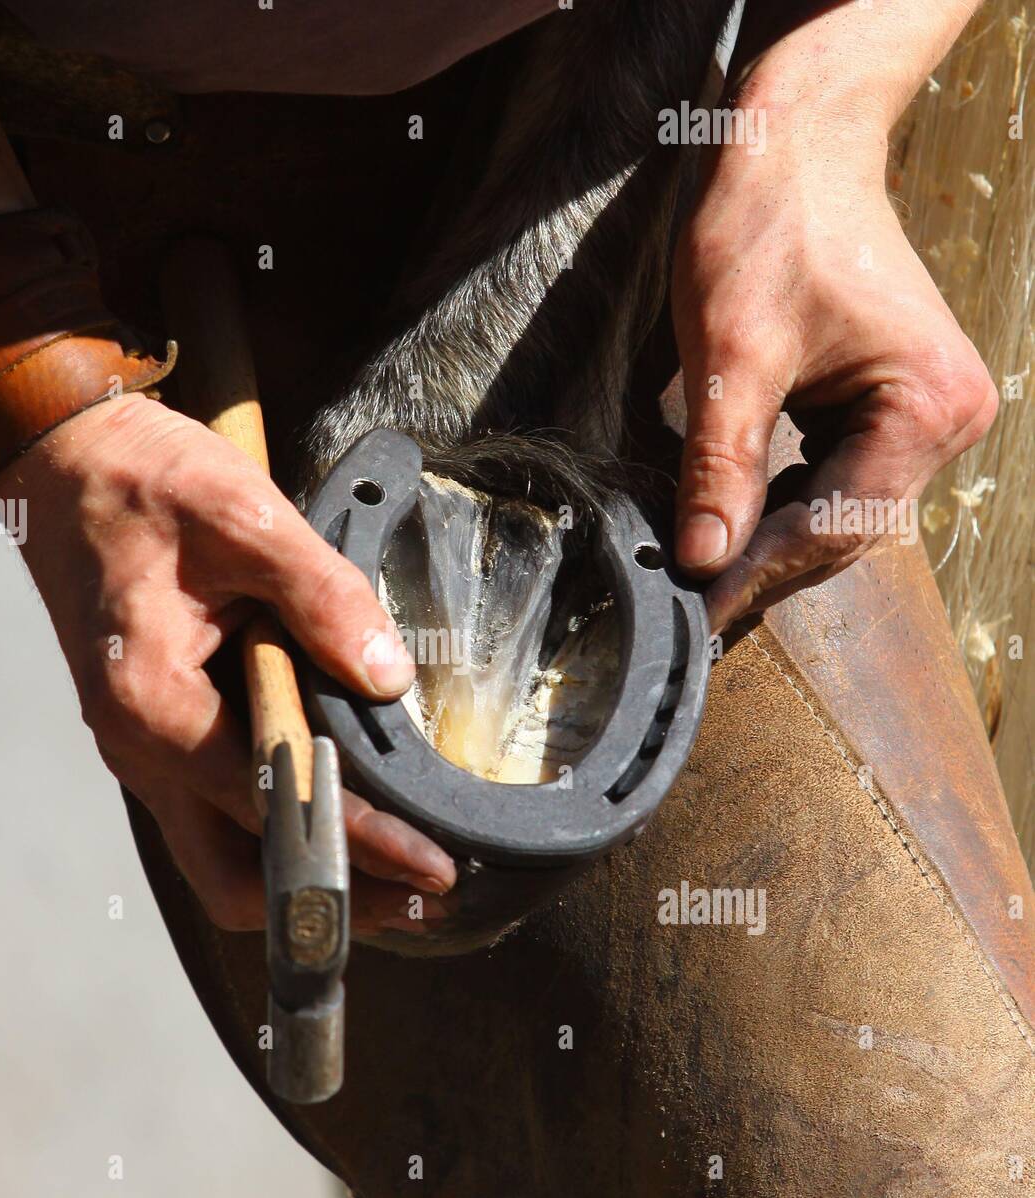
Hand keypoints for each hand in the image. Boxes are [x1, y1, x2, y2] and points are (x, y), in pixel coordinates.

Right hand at [0, 393, 455, 934]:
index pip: (276, 803)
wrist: (64, 463)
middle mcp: (138, 750)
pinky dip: (277, 837)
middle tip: (419, 900)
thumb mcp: (244, 516)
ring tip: (393, 877)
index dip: (362, 844)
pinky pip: (216, 818)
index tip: (433, 870)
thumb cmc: (143, 483)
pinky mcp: (156, 741)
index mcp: (155, 703)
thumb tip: (390, 678)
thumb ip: (324, 596)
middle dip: (329, 902)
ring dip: (303, 879)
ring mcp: (141, 753)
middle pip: (234, 881)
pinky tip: (336, 818)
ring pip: (221, 860)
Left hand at [671, 117, 996, 632]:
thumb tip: (702, 556)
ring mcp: (924, 416)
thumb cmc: (768, 229)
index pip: (837, 523)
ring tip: (706, 567)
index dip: (761, 572)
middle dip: (768, 563)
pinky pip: (837, 481)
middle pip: (847, 529)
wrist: (792, 149)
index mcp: (927, 407)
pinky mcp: (891, 409)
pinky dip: (785, 504)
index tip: (699, 607)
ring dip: (774, 541)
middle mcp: (945, 419)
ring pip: (841, 513)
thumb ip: (720, 465)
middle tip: (694, 600)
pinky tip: (738, 515)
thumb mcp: (732, 357)